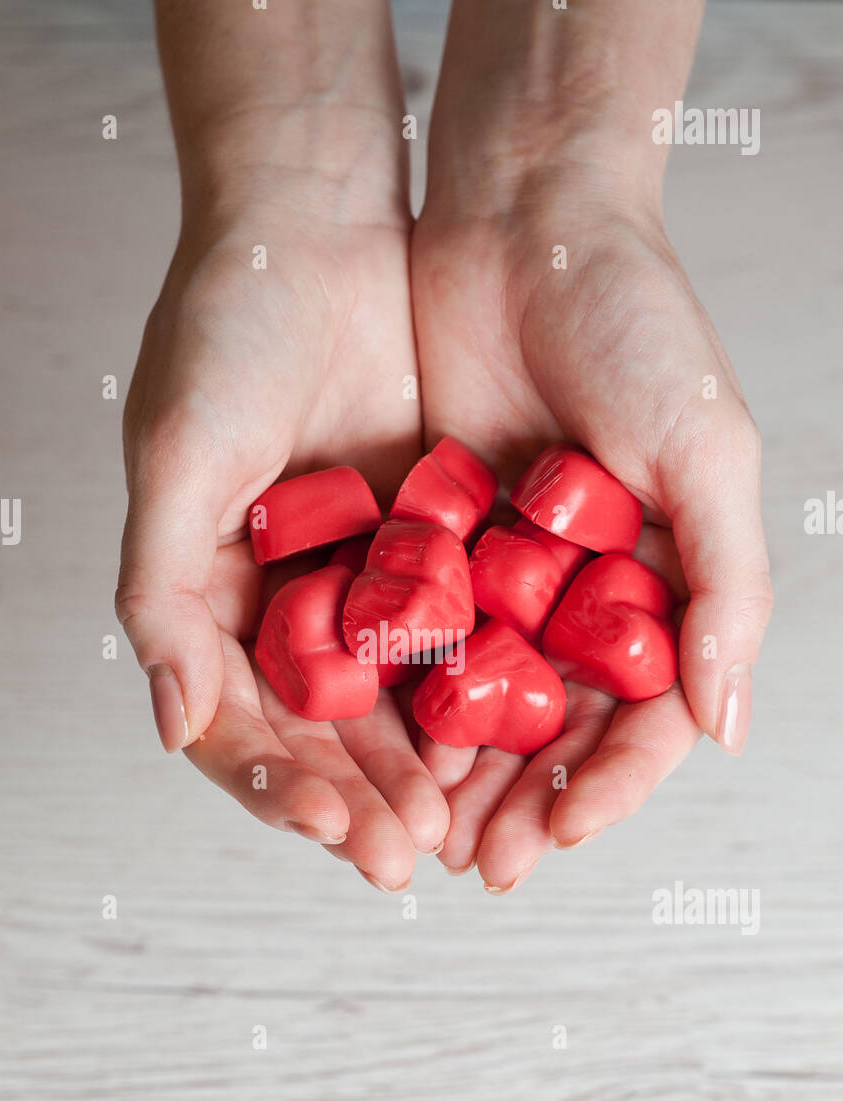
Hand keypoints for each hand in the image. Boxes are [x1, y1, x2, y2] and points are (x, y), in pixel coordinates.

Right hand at [117, 206, 448, 890]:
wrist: (318, 227)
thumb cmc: (225, 331)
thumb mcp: (178, 460)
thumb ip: (164, 596)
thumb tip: (174, 728)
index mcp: (208, 599)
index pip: (237, 722)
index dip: (276, 782)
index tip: (329, 824)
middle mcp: (281, 604)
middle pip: (317, 732)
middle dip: (356, 798)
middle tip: (406, 853)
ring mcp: (355, 582)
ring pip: (386, 701)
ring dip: (414, 767)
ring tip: (454, 821)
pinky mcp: (424, 548)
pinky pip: (446, 637)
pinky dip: (465, 690)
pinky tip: (495, 737)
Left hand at [411, 181, 772, 890]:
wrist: (527, 223)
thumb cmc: (639, 325)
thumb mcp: (705, 452)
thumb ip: (726, 587)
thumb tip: (728, 725)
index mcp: (666, 585)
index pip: (647, 715)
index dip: (611, 783)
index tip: (561, 829)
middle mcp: (590, 595)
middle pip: (562, 728)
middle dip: (527, 800)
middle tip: (483, 863)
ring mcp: (515, 575)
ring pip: (491, 701)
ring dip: (465, 772)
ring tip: (430, 832)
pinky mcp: (442, 543)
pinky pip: (427, 640)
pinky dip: (410, 696)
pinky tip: (385, 745)